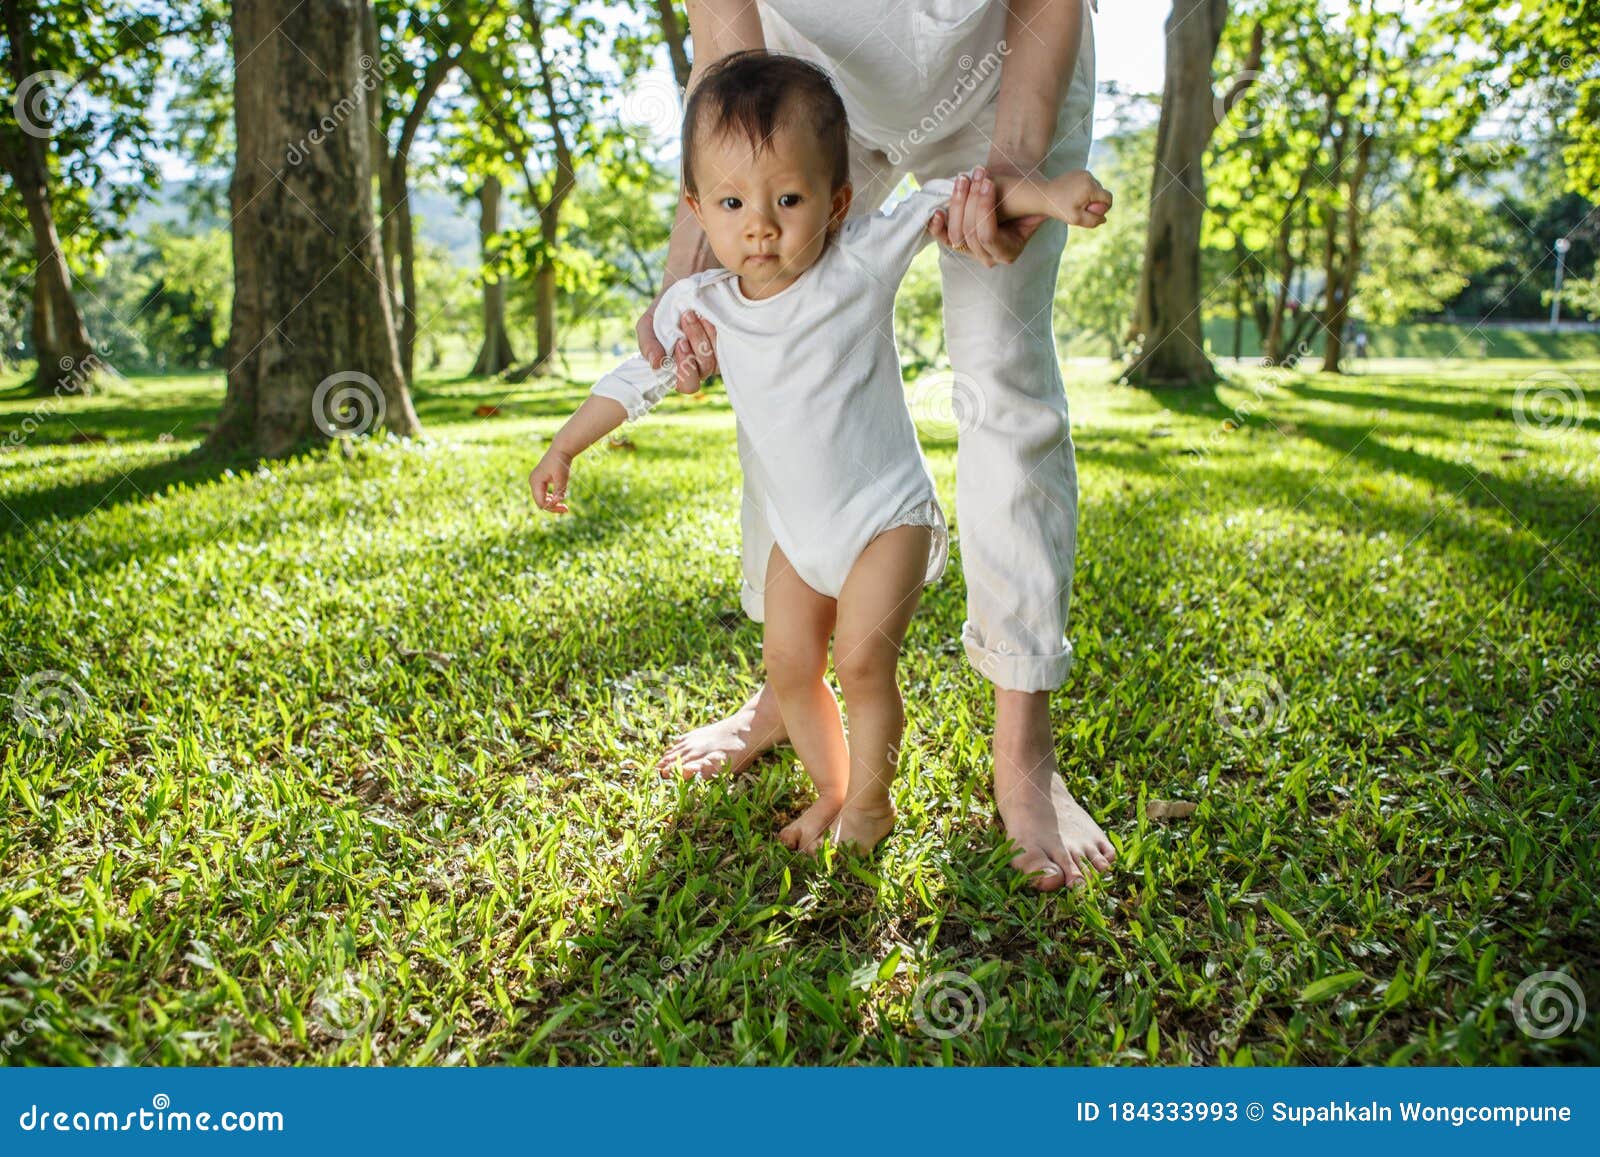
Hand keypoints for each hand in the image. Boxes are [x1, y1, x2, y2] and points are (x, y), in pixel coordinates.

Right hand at [529, 447, 572, 514]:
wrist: (561, 450)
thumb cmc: (561, 463)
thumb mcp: (562, 478)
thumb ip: (558, 491)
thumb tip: (556, 502)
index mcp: (535, 482)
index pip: (541, 502)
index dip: (552, 507)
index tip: (565, 507)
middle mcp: (533, 482)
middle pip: (540, 502)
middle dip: (553, 507)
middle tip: (566, 509)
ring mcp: (536, 482)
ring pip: (542, 499)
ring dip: (553, 504)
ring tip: (565, 507)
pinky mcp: (540, 482)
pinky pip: (544, 494)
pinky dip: (552, 498)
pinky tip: (560, 498)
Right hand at [637, 293, 718, 391]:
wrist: (681, 287)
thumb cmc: (663, 312)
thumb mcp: (648, 325)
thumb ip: (647, 344)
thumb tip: (655, 364)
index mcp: (678, 369)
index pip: (687, 385)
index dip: (684, 371)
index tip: (678, 345)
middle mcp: (699, 367)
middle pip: (702, 374)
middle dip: (689, 357)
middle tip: (681, 337)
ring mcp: (715, 356)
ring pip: (710, 360)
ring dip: (698, 337)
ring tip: (688, 315)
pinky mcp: (727, 343)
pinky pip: (722, 345)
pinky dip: (711, 330)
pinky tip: (703, 316)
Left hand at [929, 163, 1045, 267]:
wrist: (1009, 187)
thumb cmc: (1024, 192)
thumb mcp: (1039, 198)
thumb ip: (1051, 202)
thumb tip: (1042, 200)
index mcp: (1008, 251)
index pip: (988, 236)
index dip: (984, 208)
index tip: (989, 181)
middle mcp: (988, 256)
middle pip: (969, 233)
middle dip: (971, 200)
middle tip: (978, 174)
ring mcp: (970, 250)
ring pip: (955, 233)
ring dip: (958, 202)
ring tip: (964, 179)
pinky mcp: (957, 241)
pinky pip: (943, 238)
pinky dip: (937, 226)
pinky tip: (937, 211)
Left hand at [1053, 168, 1112, 227]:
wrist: (1044, 195)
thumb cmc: (1059, 208)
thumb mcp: (1076, 219)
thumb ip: (1093, 221)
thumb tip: (1104, 219)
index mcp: (1090, 187)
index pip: (1108, 198)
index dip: (1104, 208)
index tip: (1093, 213)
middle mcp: (1089, 177)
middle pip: (1102, 192)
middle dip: (1096, 202)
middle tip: (1081, 208)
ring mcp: (1084, 173)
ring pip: (1096, 187)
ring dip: (1090, 196)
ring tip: (1075, 201)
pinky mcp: (1079, 172)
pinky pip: (1089, 183)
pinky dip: (1084, 190)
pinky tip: (1073, 195)